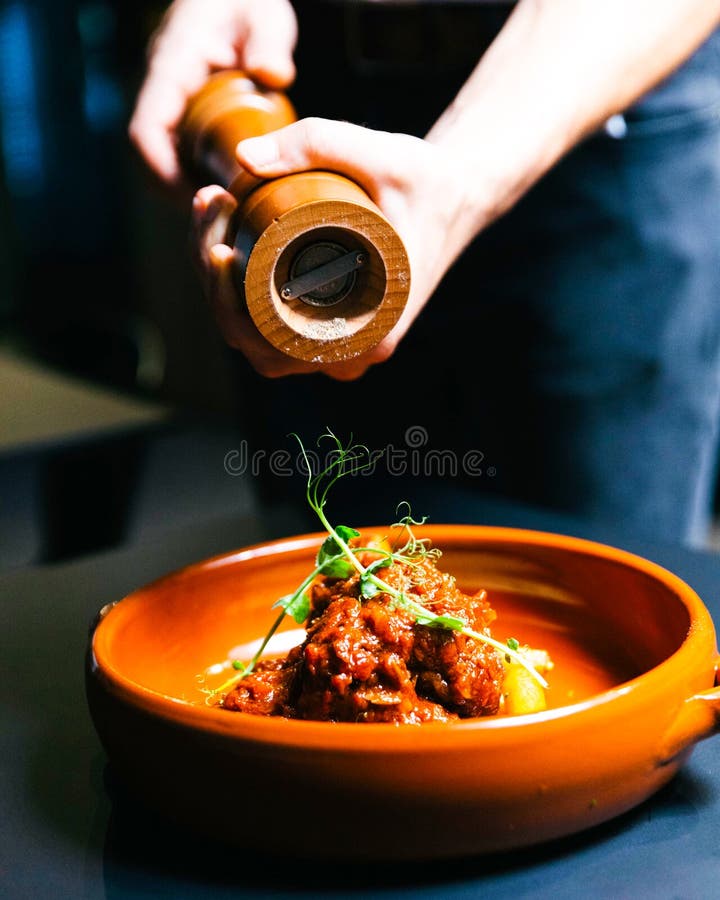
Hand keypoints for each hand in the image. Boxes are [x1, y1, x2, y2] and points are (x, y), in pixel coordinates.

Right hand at [129, 0, 296, 194]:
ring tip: (228, 211)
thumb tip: (271, 74)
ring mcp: (171, 104)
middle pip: (150, 157)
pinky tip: (230, 191)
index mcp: (171, 66)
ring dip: (188, 188)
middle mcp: (162, 89)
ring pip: (164, 160)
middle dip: (178, 192)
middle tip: (220, 218)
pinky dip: (197, 176)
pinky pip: (180, 154)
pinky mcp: (184, 115)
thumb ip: (270, 42)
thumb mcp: (264, 14)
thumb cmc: (246, 2)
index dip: (163, 172)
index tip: (197, 198)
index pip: (146, 130)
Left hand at [193, 118, 485, 379]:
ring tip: (215, 213)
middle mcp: (353, 352)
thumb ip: (318, 143)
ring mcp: (342, 345)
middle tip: (211, 207)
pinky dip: (239, 289)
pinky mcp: (332, 326)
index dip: (228, 300)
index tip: (220, 240)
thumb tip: (243, 159)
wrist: (458, 196)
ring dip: (221, 284)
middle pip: (253, 344)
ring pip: (256, 339)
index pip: (271, 345)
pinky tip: (226, 232)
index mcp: (369, 333)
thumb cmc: (426, 182)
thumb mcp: (384, 154)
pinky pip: (270, 328)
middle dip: (213, 279)